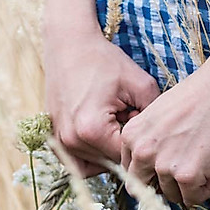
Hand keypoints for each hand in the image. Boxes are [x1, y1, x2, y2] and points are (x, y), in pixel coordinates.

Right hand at [44, 30, 160, 176]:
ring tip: (112, 122)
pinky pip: (77, 162)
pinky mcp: (53, 139)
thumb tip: (157, 142)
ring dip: (108, 151)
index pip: (127, 157)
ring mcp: (59, 142)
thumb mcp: (141, 85)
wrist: (69, 44)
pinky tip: (101, 134)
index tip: (141, 122)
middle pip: (110, 163)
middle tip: (126, 116)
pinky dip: (92, 155)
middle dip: (124, 147)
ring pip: (95, 165)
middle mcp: (71, 141)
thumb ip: (154, 118)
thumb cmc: (104, 61)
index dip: (140, 142)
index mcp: (92, 129)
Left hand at [119, 58, 209, 206]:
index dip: (149, 174)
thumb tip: (153, 168)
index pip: (129, 172)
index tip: (166, 170)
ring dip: (188, 186)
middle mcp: (142, 152)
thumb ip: (148, 140)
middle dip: (162, 187)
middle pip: (142, 190)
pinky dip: (205, 189)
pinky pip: (193, 198)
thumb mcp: (158, 115)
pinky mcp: (187, 175)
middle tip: (182, 177)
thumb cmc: (198, 96)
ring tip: (204, 163)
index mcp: (131, 136)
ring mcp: (163, 165)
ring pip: (171, 195)